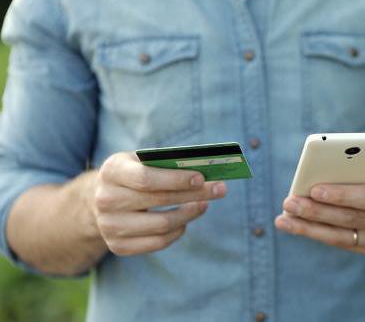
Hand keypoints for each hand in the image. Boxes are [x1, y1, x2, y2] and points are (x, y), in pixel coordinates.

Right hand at [91, 152, 226, 255]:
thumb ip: (168, 162)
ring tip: (203, 205)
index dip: (176, 179)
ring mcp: (109, 226)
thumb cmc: (133, 174)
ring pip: (161, 225)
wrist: (102, 199)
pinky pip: (157, 243)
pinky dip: (177, 231)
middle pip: (158, 200)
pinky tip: (184, 221)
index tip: (201, 178)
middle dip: (194, 194)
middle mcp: (105, 200)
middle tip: (220, 190)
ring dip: (189, 214)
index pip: (147, 178)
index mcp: (111, 171)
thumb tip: (205, 170)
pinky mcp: (117, 246)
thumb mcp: (143, 160)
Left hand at [275, 151, 364, 254]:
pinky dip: (316, 234)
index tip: (314, 189)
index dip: (341, 195)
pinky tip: (294, 225)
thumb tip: (320, 156)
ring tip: (283, 218)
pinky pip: (341, 243)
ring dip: (309, 228)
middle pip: (350, 219)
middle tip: (289, 203)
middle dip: (316, 212)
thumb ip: (356, 153)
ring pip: (342, 237)